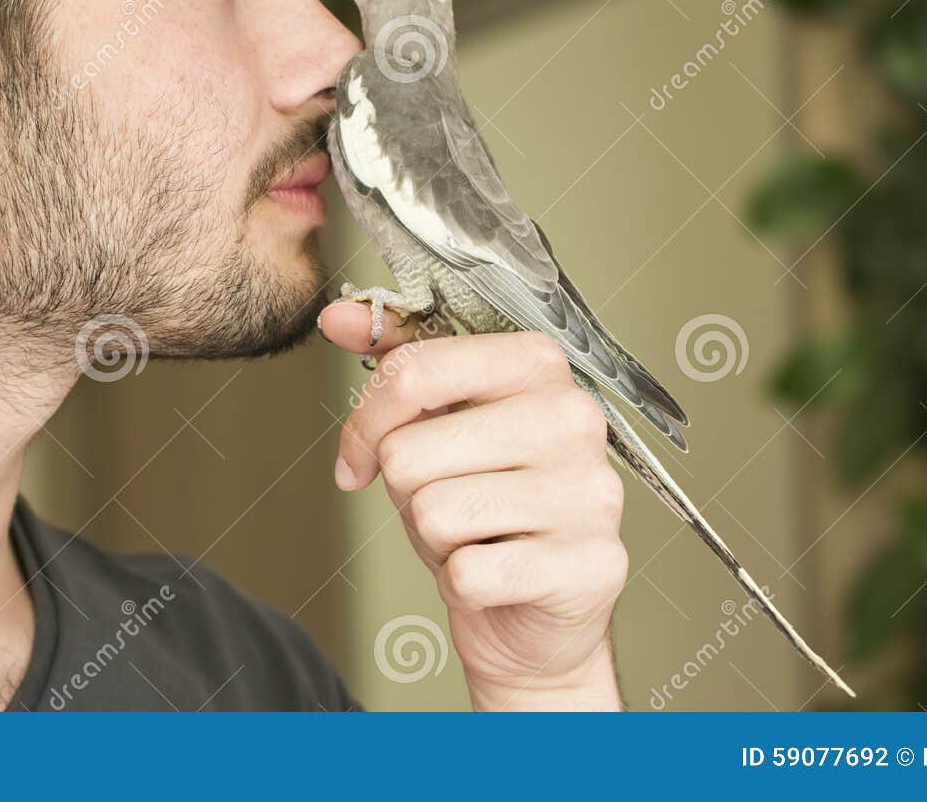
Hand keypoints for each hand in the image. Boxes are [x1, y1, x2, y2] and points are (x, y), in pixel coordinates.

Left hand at [318, 301, 626, 709]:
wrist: (537, 610)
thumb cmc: (486, 505)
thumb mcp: (438, 425)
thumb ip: (397, 366)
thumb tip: (337, 316)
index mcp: (539, 365)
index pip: (416, 372)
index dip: (366, 420)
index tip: (362, 453)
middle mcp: (575, 418)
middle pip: (409, 452)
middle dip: (406, 490)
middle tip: (448, 502)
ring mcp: (589, 493)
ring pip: (432, 512)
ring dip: (434, 539)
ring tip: (476, 535)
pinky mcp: (589, 565)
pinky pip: (465, 574)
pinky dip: (461, 585)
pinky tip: (496, 574)